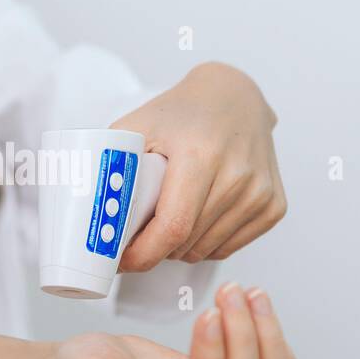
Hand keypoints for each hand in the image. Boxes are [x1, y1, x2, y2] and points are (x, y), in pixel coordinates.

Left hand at [114, 62, 285, 271]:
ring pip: (205, 250)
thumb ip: (110, 165)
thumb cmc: (182, 113)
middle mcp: (238, 175)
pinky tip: (197, 215)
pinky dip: (205, 243)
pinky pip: (228, 247)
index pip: (172, 226)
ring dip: (179, 247)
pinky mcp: (273, 206)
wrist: (235, 97)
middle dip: (154, 249)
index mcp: (201, 155)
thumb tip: (86, 215)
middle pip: (186, 243)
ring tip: (169, 216)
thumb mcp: (137, 125)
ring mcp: (260, 192)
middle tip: (136, 234)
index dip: (142, 254)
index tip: (119, 260)